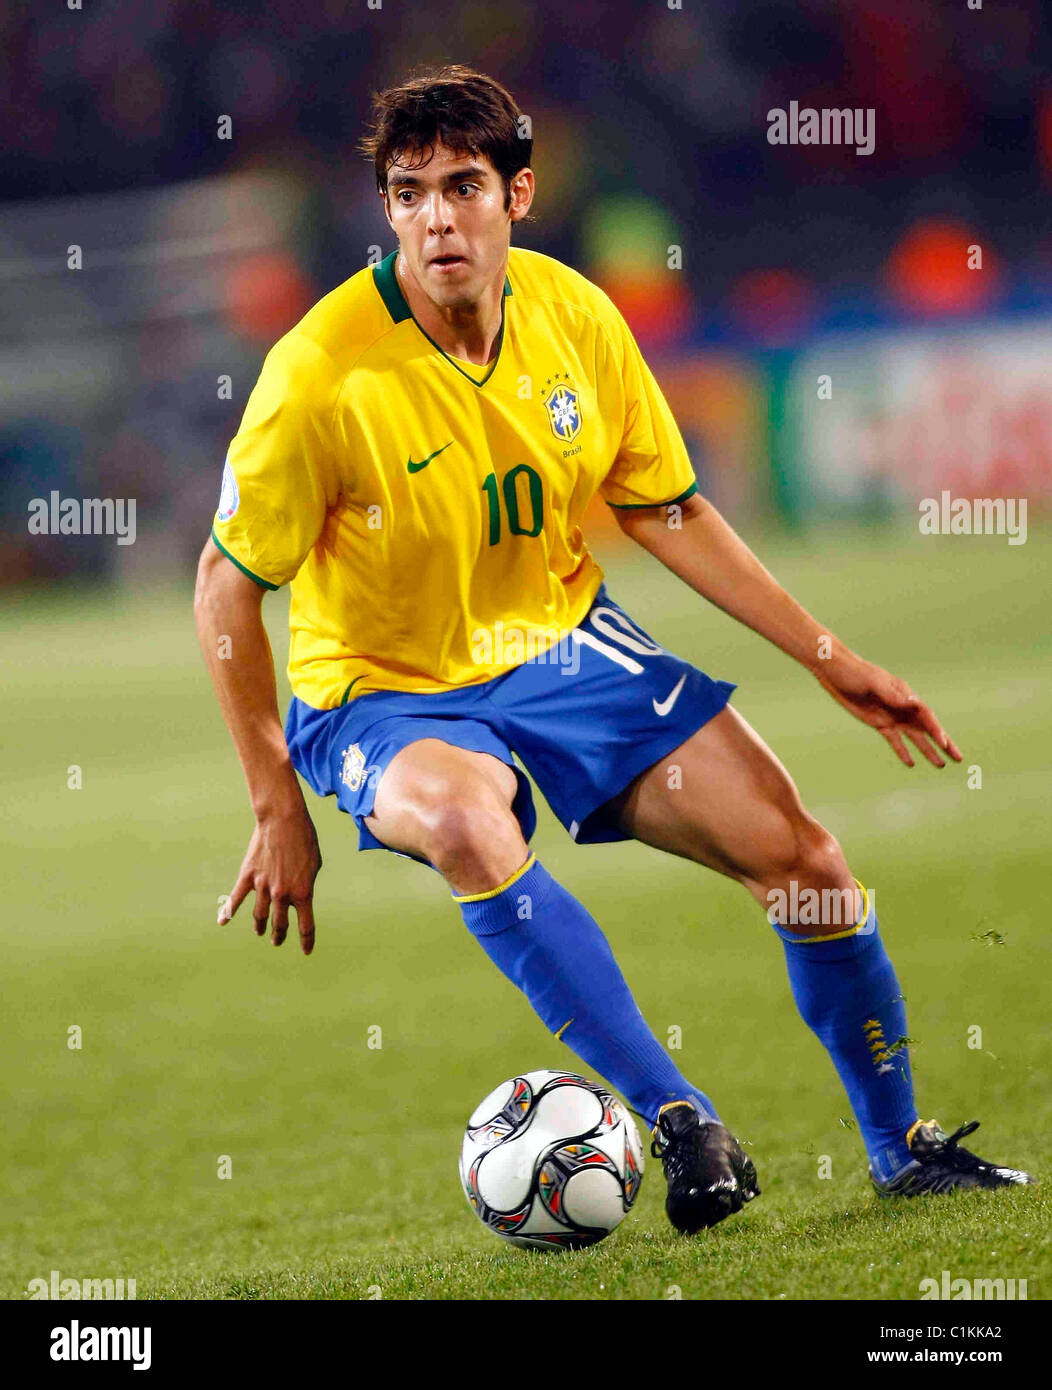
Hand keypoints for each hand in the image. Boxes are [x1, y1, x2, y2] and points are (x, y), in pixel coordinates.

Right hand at [219, 807, 321, 952]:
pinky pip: (235, 899)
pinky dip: (228, 912)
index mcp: (303, 893)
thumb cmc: (304, 839)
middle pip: (280, 924)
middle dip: (280, 935)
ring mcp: (263, 887)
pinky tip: (222, 922)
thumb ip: (306, 884)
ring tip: (260, 931)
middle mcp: (282, 894)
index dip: (306, 941)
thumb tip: (298, 895)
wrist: (283, 819)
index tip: (306, 951)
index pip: (305, 926)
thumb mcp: (314, 864)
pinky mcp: (248, 876)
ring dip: (260, 926)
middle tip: (278, 940)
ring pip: (260, 916)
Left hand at [814, 656, 962, 768]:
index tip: (944, 743)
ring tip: (941, 765)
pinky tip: (911, 764)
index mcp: (904, 694)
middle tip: (959, 758)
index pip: (925, 715)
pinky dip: (902, 752)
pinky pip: (894, 741)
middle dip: (943, 743)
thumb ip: (892, 694)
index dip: (936, 730)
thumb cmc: (855, 672)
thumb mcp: (873, 682)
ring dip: (927, 751)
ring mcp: (892, 716)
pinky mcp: (879, 723)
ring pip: (914, 737)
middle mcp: (902, 707)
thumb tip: (913, 703)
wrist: (835, 672)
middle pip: (927, 728)